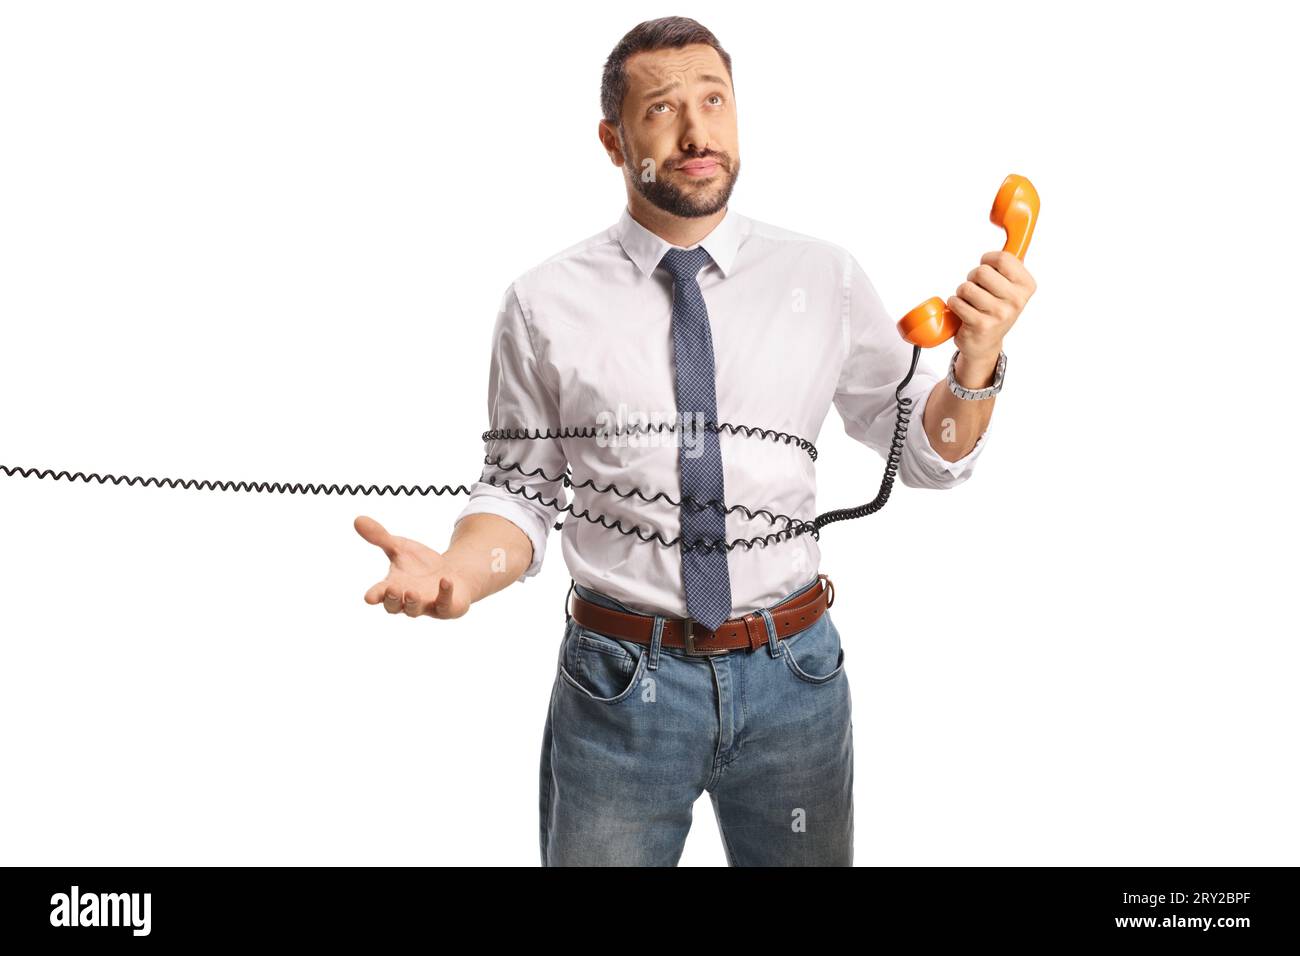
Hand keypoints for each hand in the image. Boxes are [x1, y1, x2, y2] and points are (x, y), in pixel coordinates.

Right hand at [355, 515, 471, 618]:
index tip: (368, 597)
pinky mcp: (447, 607)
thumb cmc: (420, 564)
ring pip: (416, 610)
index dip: (375, 595)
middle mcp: (407, 601)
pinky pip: (445, 604)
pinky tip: (445, 580)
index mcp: (393, 587)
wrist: (452, 574)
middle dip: (393, 600)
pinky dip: (445, 593)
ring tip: (412, 593)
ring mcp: (427, 606)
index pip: (380, 594)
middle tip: (392, 589)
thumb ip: (380, 537)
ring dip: (413, 602)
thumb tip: (357, 519)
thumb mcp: (400, 548)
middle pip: (395, 606)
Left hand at [947, 250, 1036, 363]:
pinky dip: (955, 305)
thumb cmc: (993, 308)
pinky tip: (963, 313)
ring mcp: (1000, 314)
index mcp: (1026, 286)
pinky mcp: (982, 325)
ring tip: (970, 303)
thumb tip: (1007, 222)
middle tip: (977, 289)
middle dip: (972, 278)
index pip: (1003, 258)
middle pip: (982, 271)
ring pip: (966, 287)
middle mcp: (1017, 300)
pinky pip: (957, 302)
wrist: (984, 343)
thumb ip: (1007, 261)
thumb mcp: (1008, 285)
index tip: (987, 267)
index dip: (988, 259)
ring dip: (962, 293)